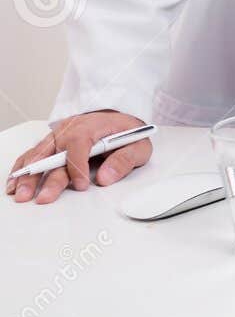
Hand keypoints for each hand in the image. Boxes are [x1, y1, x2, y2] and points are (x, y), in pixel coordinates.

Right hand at [6, 110, 151, 204]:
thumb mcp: (139, 145)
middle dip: (45, 176)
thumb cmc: (127, 133)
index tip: (81, 185)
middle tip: (40, 198)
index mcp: (93, 125)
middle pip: (53, 152)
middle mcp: (70, 128)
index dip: (78, 166)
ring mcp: (58, 135)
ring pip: (38, 154)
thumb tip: (105, 178)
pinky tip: (14, 183)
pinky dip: (22, 168)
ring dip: (27, 175)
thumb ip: (124, 160)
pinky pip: (33, 154)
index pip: (80, 144)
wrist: (119, 118)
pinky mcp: (51, 142)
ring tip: (19, 194)